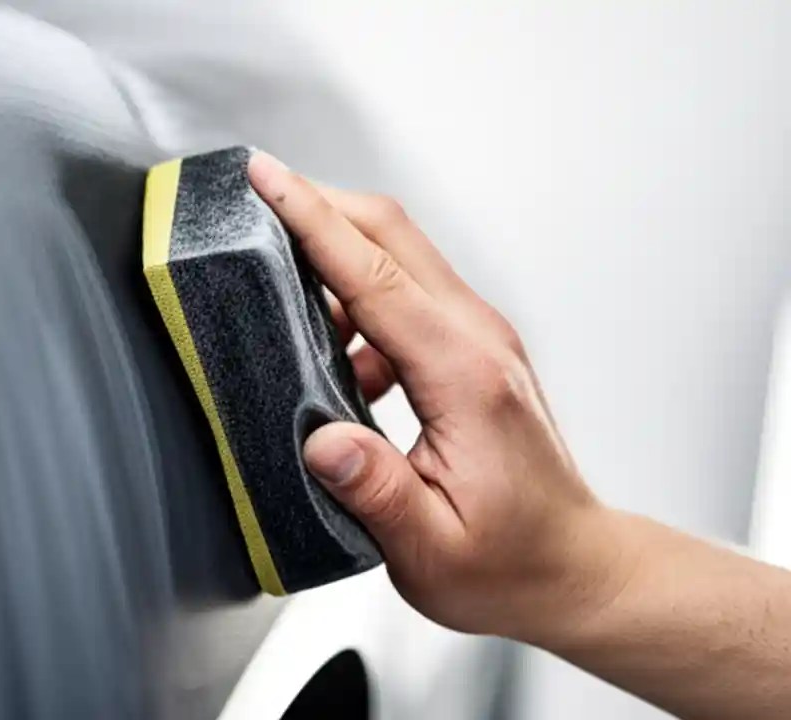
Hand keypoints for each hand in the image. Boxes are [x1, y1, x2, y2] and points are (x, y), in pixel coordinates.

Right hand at [248, 152, 634, 643]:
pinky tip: (334, 355)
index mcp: (464, 378)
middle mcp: (478, 341)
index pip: (375, 276)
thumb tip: (322, 441)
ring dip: (336, 252)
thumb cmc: (509, 563)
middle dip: (318, 204)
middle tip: (253, 197)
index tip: (265, 178)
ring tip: (279, 287)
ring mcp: (480, 339)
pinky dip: (357, 299)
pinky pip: (407, 295)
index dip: (312, 221)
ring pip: (398, 257)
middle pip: (391, 235)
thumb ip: (375, 492)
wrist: (573, 567)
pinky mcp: (472, 350)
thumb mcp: (431, 551)